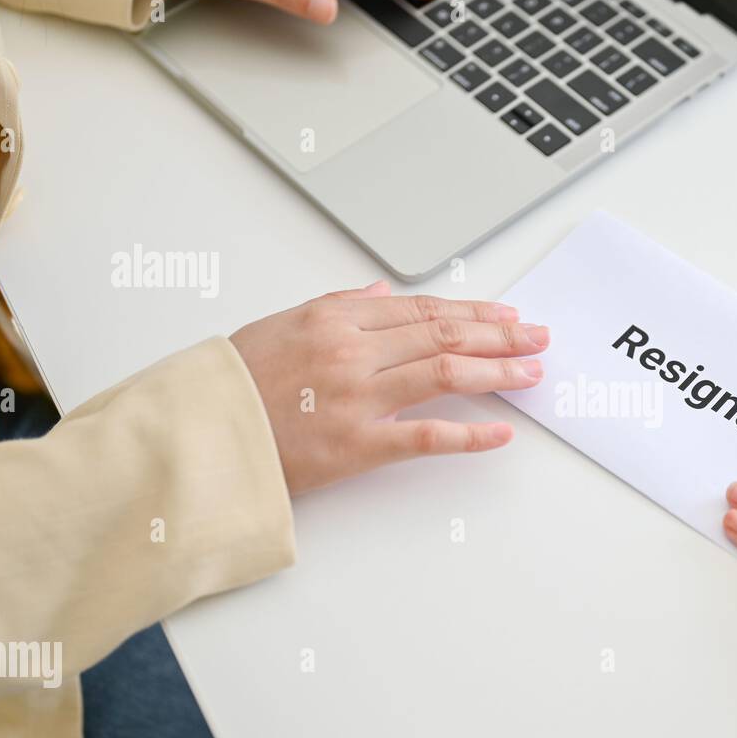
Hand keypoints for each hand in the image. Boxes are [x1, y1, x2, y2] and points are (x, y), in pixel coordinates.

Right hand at [230, 282, 545, 494]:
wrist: (199, 434)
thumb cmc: (235, 383)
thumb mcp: (281, 325)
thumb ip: (338, 305)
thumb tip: (382, 292)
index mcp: (335, 318)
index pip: (422, 310)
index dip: (472, 312)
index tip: (507, 316)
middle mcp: (352, 350)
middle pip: (444, 335)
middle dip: (500, 335)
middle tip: (537, 337)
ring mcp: (358, 397)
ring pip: (445, 373)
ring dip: (497, 372)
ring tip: (531, 373)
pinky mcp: (357, 445)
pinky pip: (426, 436)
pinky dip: (469, 435)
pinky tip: (500, 435)